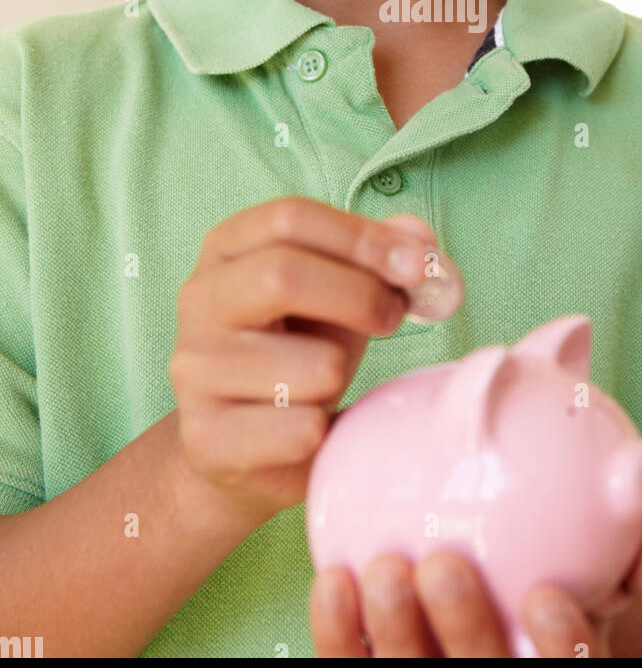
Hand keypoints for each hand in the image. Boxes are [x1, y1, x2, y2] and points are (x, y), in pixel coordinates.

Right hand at [169, 197, 438, 524]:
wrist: (244, 449)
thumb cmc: (297, 353)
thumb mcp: (337, 295)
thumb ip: (376, 259)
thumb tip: (419, 238)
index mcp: (225, 250)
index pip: (289, 218)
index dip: (362, 237)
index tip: (419, 265)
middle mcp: (198, 301)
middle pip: (282, 274)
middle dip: (359, 296)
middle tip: (394, 318)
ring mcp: (195, 371)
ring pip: (311, 365)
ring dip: (340, 374)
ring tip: (324, 384)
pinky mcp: (208, 439)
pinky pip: (303, 429)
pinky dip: (326, 430)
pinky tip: (305, 428)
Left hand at [310, 528, 641, 656]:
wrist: (488, 589)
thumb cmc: (545, 565)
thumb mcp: (589, 547)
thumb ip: (616, 509)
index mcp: (559, 655)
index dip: (566, 648)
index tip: (547, 596)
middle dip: (465, 630)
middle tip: (445, 564)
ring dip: (396, 628)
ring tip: (387, 565)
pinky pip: (352, 666)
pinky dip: (340, 630)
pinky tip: (334, 578)